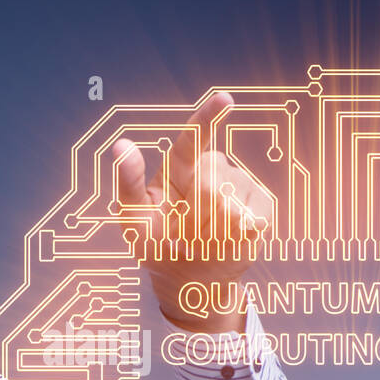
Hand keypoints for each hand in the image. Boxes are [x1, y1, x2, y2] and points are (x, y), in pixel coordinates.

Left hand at [114, 90, 272, 333]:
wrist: (187, 279)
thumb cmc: (156, 246)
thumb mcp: (133, 218)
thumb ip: (128, 182)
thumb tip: (120, 144)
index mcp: (181, 166)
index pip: (194, 136)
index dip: (209, 116)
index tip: (225, 100)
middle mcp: (212, 170)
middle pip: (212, 183)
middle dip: (197, 217)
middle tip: (185, 234)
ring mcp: (239, 187)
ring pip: (232, 204)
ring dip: (213, 232)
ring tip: (204, 239)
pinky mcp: (259, 208)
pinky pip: (254, 218)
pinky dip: (237, 237)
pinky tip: (228, 241)